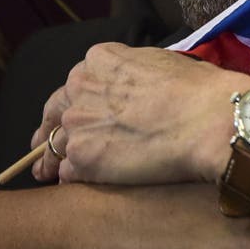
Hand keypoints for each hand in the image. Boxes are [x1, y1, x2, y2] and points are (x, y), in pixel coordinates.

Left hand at [30, 43, 249, 185]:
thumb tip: (132, 86)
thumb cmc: (196, 89)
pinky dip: (71, 180)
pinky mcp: (82, 159)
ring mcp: (78, 124)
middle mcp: (80, 87)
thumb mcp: (158, 62)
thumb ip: (131, 72)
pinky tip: (77, 188)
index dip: (75, 101)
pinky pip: (67, 173)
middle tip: (43, 145)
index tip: (73, 114)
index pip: (76, 82)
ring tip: (46, 173)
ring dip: (53, 159)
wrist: (207, 120)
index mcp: (99, 60)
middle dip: (51, 127)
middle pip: (55, 111)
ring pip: (54, 144)